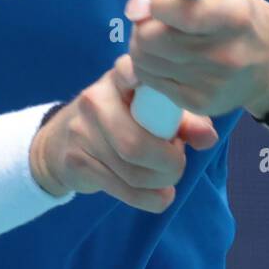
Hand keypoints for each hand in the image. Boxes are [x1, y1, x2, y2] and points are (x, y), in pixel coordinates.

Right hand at [30, 58, 218, 212]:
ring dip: (161, 182)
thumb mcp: (149, 111)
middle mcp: (95, 101)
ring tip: (166, 176)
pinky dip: (150, 199)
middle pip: (136, 143)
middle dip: (170, 163)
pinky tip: (160, 195)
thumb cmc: (120, 120)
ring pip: (133, 171)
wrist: (61, 143)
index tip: (142, 81)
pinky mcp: (76, 163)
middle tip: (178, 162)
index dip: (137, 76)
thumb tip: (208, 137)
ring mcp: (81, 133)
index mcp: (118, 79)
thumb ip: (184, 120)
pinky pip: (123, 190)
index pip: (127, 70)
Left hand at [124, 0, 268, 118]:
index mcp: (232, 15)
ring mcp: (211, 83)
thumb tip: (134, 8)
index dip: (156, 2)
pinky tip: (168, 59)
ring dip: (142, 46)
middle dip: (144, 26)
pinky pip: (150, 81)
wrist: (267, 59)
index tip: (162, 1)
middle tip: (156, 22)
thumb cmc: (231, 9)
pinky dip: (150, 67)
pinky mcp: (199, 104)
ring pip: (143, 61)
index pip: (172, 11)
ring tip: (160, 40)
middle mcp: (224, 53)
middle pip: (148, 39)